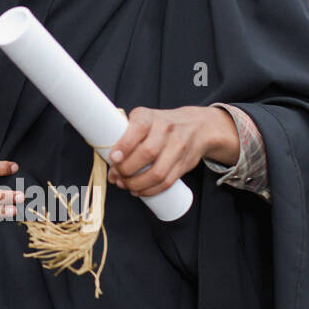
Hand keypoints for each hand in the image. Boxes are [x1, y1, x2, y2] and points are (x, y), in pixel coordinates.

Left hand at [108, 106, 237, 196]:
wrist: (197, 126)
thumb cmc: (160, 124)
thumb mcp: (143, 119)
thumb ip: (126, 136)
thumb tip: (111, 163)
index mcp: (151, 117)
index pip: (138, 128)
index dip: (124, 145)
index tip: (113, 158)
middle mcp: (166, 129)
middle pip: (147, 153)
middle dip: (127, 169)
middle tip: (116, 176)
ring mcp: (178, 147)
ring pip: (158, 172)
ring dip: (137, 184)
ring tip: (125, 185)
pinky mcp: (185, 163)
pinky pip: (167, 181)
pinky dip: (151, 190)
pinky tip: (139, 191)